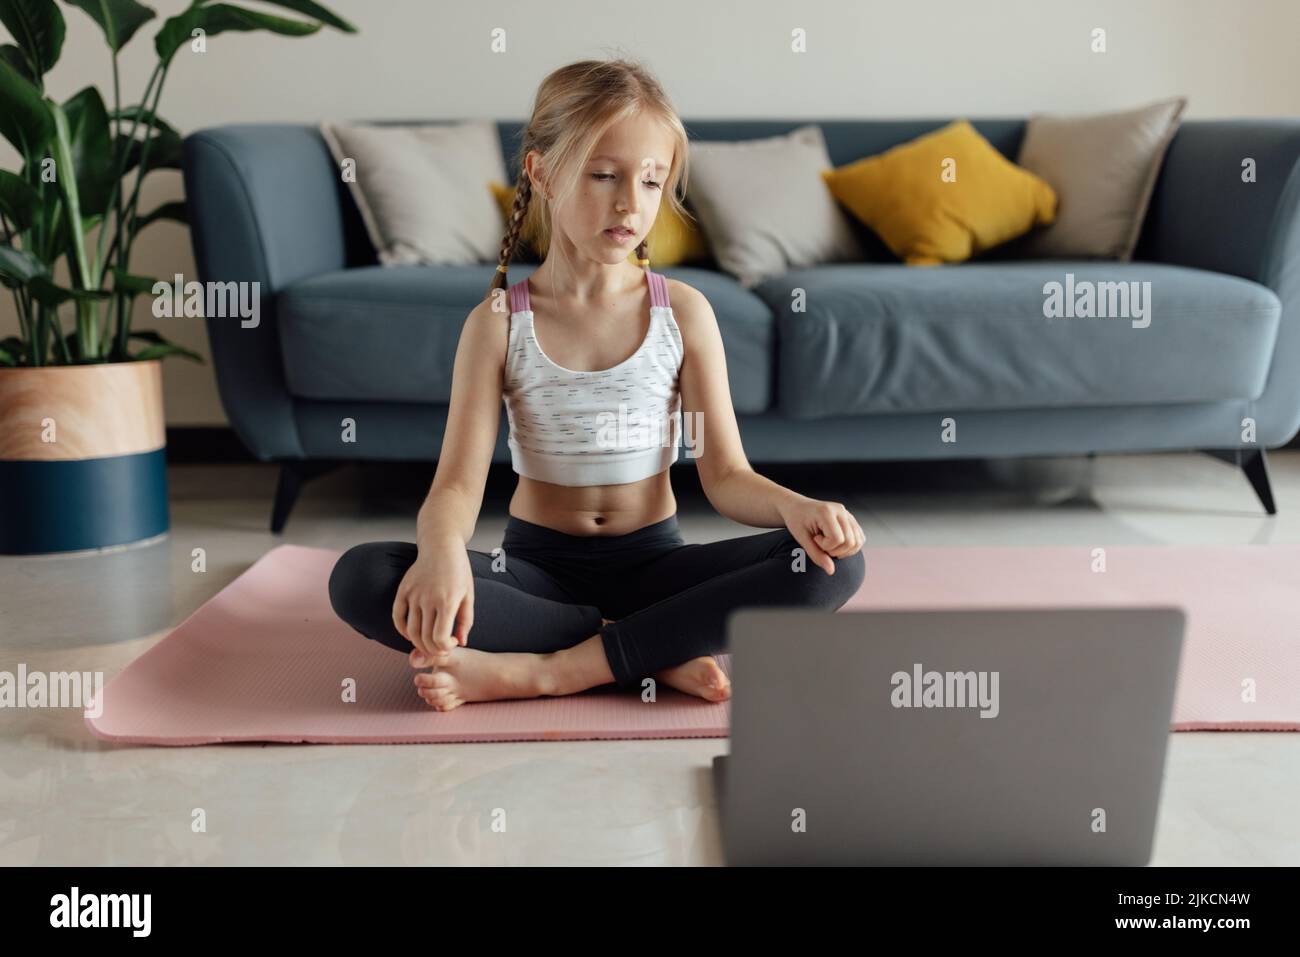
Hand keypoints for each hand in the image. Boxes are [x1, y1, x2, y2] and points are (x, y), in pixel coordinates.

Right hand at [391, 547, 473, 666]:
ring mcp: (413, 594)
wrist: (441, 545)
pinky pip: (397, 617)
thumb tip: (461, 642)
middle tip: (440, 649)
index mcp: (447, 601)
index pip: (440, 637)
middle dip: (434, 649)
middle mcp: (428, 599)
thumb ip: (466, 620)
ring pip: (411, 631)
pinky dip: (402, 630)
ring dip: (419, 644)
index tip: (452, 642)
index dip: (445, 647)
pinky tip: (411, 634)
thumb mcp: (469, 594)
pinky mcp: (403, 590)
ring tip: (428, 644)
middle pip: (425, 637)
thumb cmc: (459, 570)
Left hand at [777, 497, 864, 574]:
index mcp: (827, 512)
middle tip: (820, 543)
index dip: (826, 546)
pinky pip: (860, 539)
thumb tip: (831, 571)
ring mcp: (848, 514)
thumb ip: (816, 554)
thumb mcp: (802, 538)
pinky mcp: (851, 519)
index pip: (837, 539)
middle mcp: (841, 511)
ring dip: (844, 550)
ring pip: (858, 542)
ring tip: (828, 543)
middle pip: (850, 542)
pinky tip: (835, 543)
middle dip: (835, 551)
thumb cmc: (796, 521)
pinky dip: (850, 547)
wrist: (796, 507)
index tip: (815, 539)